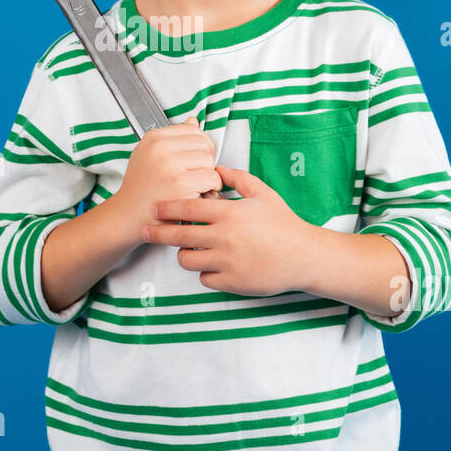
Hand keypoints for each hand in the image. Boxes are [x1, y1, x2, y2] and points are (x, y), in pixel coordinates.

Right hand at [114, 116, 222, 236]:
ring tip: (193, 186)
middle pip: (204, 144)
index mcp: (154, 138)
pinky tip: (197, 194)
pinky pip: (212, 179)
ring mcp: (170, 166)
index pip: (193, 129)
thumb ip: (172, 138)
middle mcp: (161, 149)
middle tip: (194, 175)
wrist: (128, 215)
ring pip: (210, 161)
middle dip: (205, 161)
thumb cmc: (140, 188)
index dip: (200, 145)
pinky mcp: (180, 185)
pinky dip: (211, 189)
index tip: (195, 158)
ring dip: (208, 176)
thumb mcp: (148, 155)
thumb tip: (194, 122)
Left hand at [139, 164, 309, 296]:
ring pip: (187, 260)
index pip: (188, 207)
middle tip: (146, 229)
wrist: (304, 256)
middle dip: (157, 232)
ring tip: (188, 248)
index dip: (167, 207)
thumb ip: (238, 179)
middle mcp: (225, 237)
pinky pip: (204, 277)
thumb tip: (218, 169)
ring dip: (184, 253)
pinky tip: (211, 263)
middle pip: (178, 235)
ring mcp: (227, 261)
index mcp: (230, 213)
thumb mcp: (263, 193)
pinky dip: (204, 271)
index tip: (154, 208)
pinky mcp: (232, 282)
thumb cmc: (283, 223)